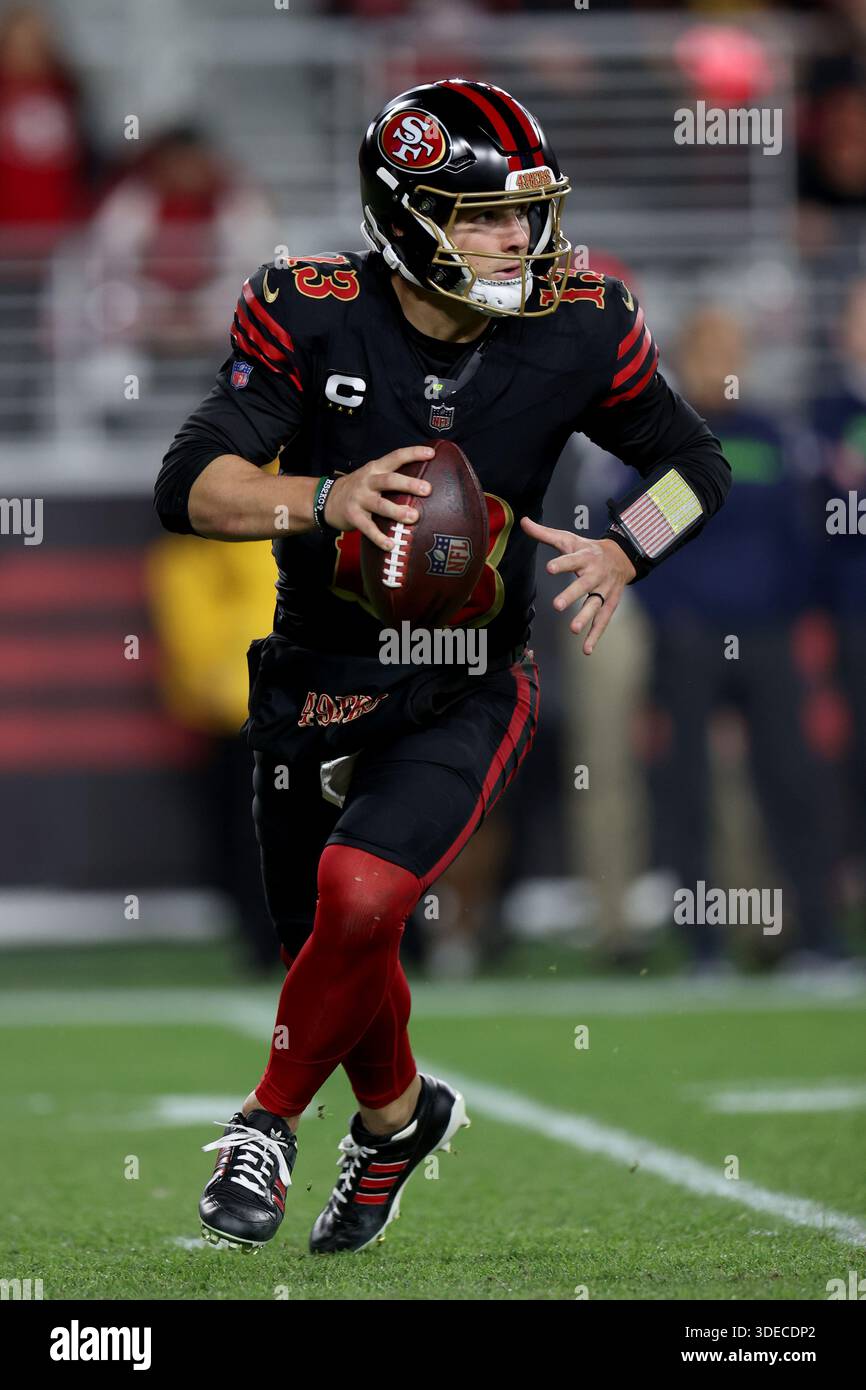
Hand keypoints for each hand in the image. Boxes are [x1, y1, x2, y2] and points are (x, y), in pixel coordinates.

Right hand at [325, 445, 434, 550]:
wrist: (327, 499)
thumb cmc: (359, 489)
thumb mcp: (372, 476)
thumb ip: (392, 477)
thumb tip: (424, 483)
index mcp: (375, 469)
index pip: (395, 457)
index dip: (412, 453)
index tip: (431, 453)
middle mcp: (367, 481)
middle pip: (389, 480)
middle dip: (409, 484)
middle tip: (427, 490)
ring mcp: (359, 499)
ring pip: (380, 504)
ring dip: (397, 511)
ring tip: (413, 517)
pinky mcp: (353, 516)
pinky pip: (367, 528)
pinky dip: (379, 537)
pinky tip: (390, 545)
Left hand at [520, 517, 635, 654]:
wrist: (622, 556)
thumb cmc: (588, 549)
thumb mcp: (568, 538)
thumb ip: (545, 534)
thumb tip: (524, 521)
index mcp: (585, 556)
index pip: (572, 559)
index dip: (562, 563)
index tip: (550, 568)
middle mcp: (595, 573)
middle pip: (584, 584)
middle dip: (572, 594)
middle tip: (558, 605)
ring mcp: (604, 589)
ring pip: (595, 604)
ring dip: (585, 617)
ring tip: (573, 629)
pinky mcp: (610, 603)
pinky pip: (603, 620)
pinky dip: (595, 635)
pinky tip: (586, 649)